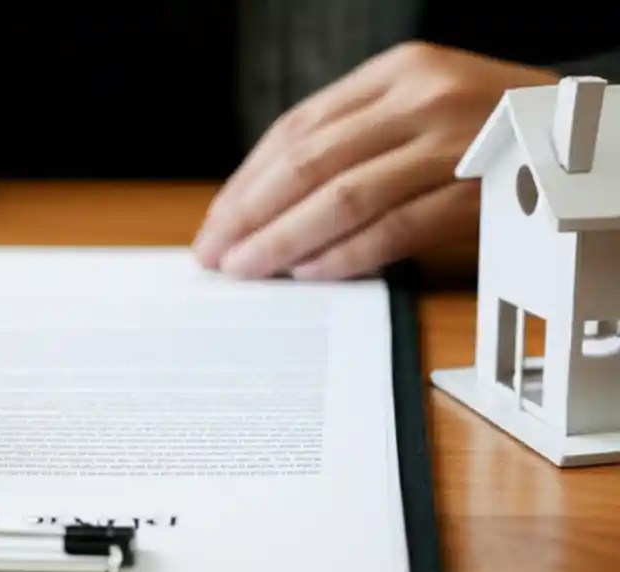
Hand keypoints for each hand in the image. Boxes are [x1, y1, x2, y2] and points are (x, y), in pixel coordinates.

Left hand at [193, 41, 558, 279]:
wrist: (593, 137)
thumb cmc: (488, 131)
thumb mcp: (419, 110)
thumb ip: (353, 141)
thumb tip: (264, 206)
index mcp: (396, 72)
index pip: (296, 130)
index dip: (247, 183)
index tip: (216, 224)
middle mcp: (421, 97)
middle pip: (308, 162)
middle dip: (251, 215)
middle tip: (217, 256)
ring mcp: (454, 140)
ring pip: (344, 197)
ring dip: (284, 241)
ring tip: (249, 270)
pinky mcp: (481, 188)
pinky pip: (396, 228)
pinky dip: (346, 255)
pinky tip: (310, 272)